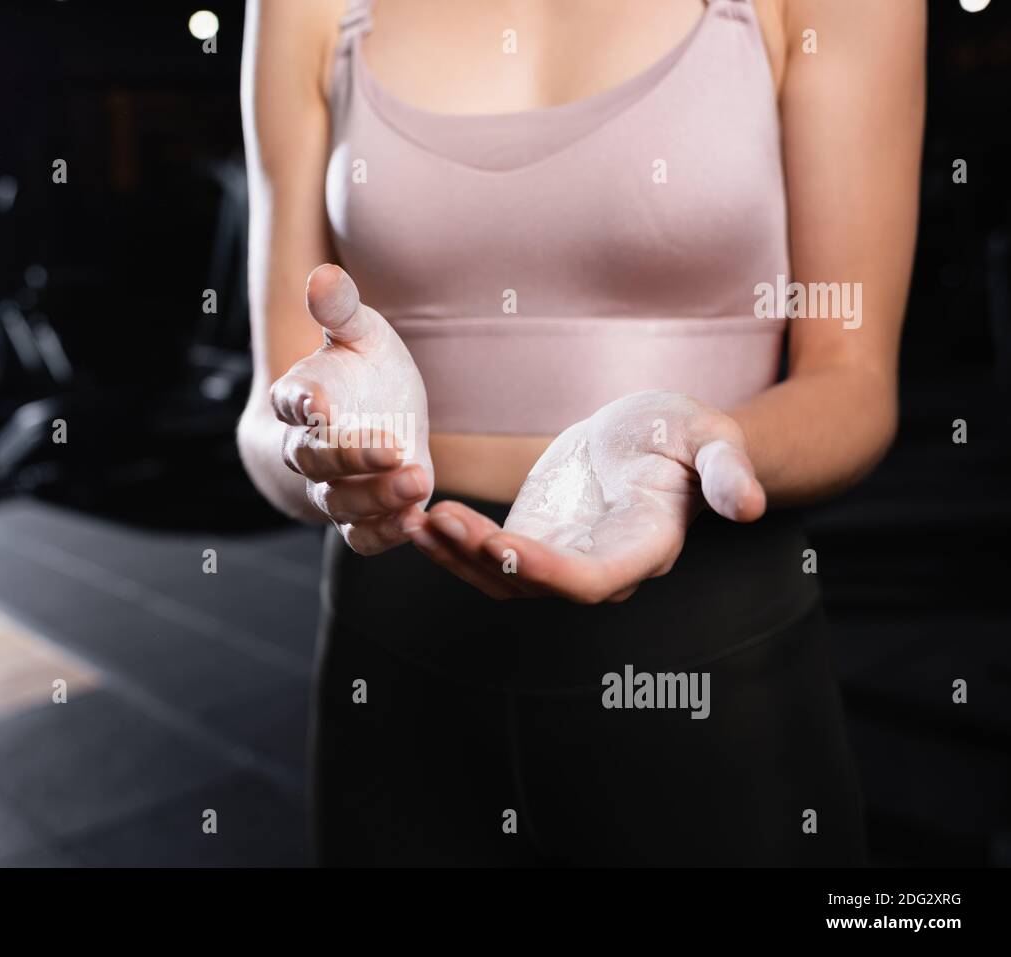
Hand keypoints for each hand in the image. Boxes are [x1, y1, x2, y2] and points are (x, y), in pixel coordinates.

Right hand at [271, 264, 433, 553]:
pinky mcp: (360, 518)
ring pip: (340, 504)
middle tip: (393, 448)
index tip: (319, 402)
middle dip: (351, 457)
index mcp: (299, 397)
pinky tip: (416, 520)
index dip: (303, 403)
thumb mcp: (360, 333)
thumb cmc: (364, 368)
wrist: (374, 416)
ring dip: (376, 498)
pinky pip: (362, 537)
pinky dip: (384, 534)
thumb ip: (341, 310)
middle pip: (313, 460)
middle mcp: (306, 449)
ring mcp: (331, 488)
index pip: (290, 402)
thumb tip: (324, 275)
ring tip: (418, 482)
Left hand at [408, 390, 764, 600]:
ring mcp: (561, 558)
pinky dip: (450, 545)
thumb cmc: (686, 435)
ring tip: (416, 518)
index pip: (593, 579)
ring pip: (500, 578)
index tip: (501, 544)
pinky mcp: (531, 540)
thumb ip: (730, 472)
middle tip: (438, 518)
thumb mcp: (714, 438)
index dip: (547, 571)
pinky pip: (485, 558)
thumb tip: (752, 505)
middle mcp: (600, 566)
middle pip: (534, 584)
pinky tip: (417, 520)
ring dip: (455, 556)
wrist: (653, 436)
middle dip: (482, 558)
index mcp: (644, 546)